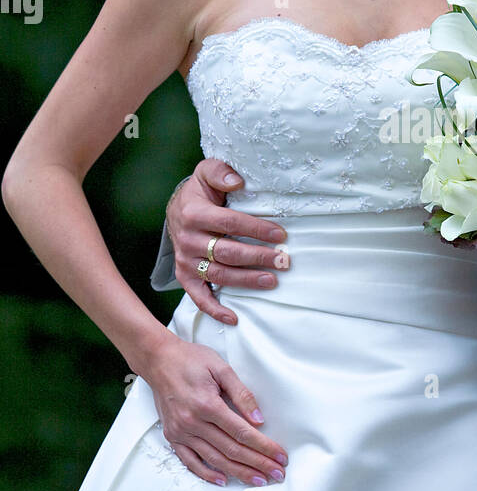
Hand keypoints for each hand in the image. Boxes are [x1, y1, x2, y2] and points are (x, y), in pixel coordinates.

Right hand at [144, 334, 287, 486]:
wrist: (158, 360)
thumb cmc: (190, 360)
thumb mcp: (221, 368)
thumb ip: (242, 395)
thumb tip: (259, 420)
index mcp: (207, 404)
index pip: (242, 432)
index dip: (264, 447)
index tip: (280, 456)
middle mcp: (192, 422)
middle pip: (231, 450)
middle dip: (258, 464)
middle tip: (277, 473)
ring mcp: (180, 432)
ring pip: (214, 459)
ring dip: (238, 472)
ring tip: (258, 480)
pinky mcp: (172, 436)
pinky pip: (190, 461)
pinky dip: (207, 474)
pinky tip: (224, 480)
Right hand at [168, 158, 289, 324]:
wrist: (177, 210)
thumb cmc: (201, 192)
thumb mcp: (207, 172)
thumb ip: (220, 172)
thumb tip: (237, 182)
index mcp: (194, 213)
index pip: (230, 222)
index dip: (256, 229)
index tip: (281, 235)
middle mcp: (187, 239)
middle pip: (227, 252)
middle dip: (258, 257)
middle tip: (284, 261)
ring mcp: (186, 261)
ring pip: (218, 275)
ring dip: (246, 281)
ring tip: (272, 281)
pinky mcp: (185, 276)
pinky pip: (198, 297)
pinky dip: (214, 310)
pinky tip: (234, 318)